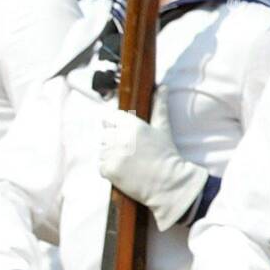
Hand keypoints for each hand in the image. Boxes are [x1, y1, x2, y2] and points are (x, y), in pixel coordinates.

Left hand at [99, 87, 207, 230]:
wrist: (168, 182)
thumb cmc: (166, 154)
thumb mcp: (163, 127)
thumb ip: (159, 106)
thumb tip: (163, 86)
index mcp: (132, 125)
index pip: (110, 116)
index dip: (115, 124)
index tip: (124, 132)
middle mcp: (120, 138)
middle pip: (105, 133)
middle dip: (114, 140)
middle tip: (130, 150)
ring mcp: (112, 155)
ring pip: (102, 149)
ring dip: (110, 154)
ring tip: (129, 160)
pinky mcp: (108, 170)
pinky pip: (101, 165)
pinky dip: (109, 168)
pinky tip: (124, 169)